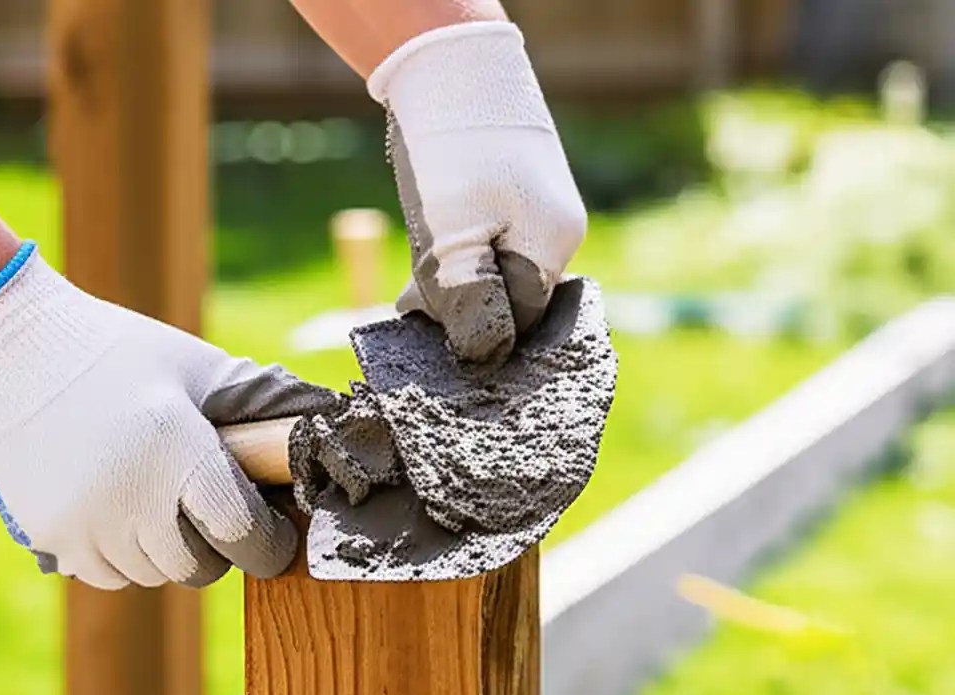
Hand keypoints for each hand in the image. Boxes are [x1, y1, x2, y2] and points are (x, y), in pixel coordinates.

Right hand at [0, 246, 337, 588]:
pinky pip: (105, 572)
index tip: (271, 536)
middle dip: (214, 545)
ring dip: (164, 550)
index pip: (241, 535)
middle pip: (198, 568)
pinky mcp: (48, 537)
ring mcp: (83, 525)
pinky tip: (114, 503)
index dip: (267, 543)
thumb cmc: (116, 352)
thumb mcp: (194, 366)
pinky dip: (120, 552)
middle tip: (205, 506)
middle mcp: (129, 499)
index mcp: (176, 451)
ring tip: (154, 495)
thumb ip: (257, 406)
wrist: (9, 351)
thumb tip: (321, 430)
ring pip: (150, 575)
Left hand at [370, 21, 586, 362]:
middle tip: (415, 315)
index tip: (432, 339)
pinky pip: (481, 246)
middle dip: (463, 311)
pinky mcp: (503, 196)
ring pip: (491, 274)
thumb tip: (482, 355)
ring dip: (450, 286)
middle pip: (509, 300)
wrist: (444, 66)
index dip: (476, 336)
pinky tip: (420, 262)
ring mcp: (531, 211)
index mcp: (553, 246)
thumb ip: (469, 302)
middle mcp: (553, 232)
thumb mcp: (452, 240)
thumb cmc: (452, 155)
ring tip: (414, 286)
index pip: (520, 322)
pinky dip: (449, 259)